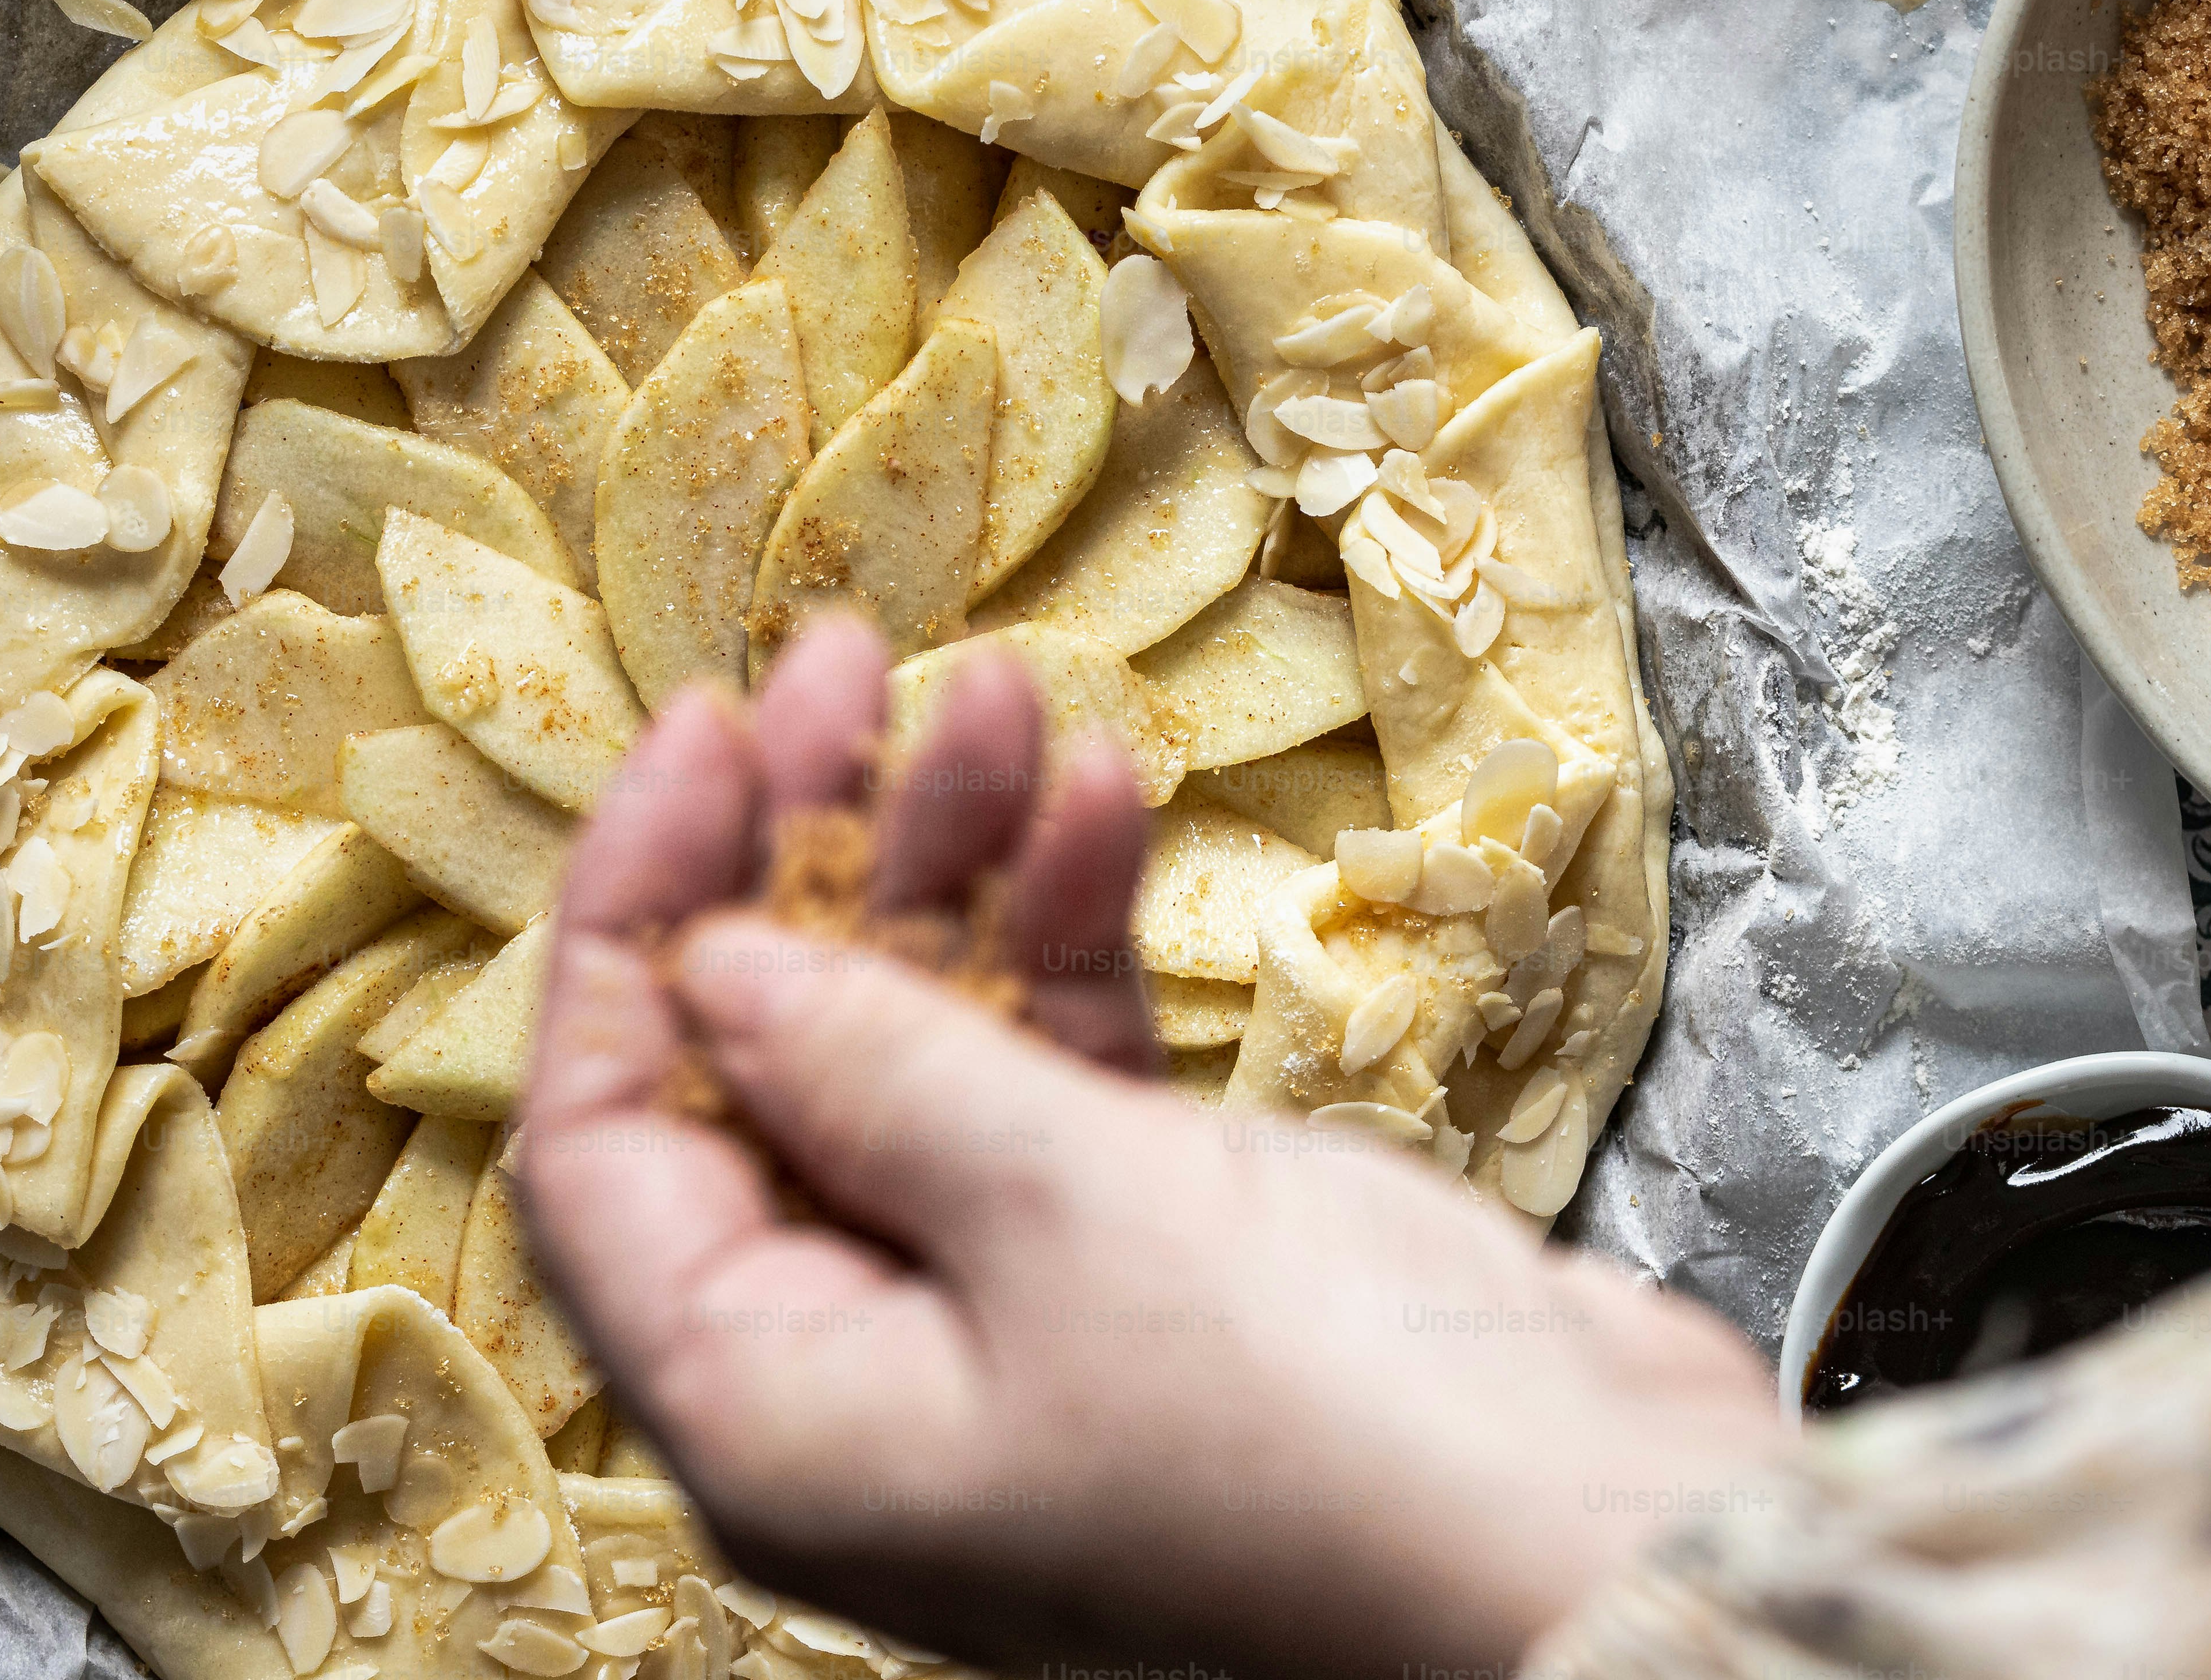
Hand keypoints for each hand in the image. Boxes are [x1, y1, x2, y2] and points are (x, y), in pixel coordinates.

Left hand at [515, 619, 1777, 1679]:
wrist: (1605, 1541)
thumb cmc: (1328, 1443)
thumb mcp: (1059, 1213)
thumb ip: (869, 1066)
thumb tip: (707, 964)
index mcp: (777, 1412)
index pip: (605, 1143)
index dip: (631, 922)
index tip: (699, 737)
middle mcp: (863, 1371)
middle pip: (763, 1069)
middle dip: (807, 853)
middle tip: (849, 669)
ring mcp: (1006, 1310)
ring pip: (918, 1045)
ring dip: (959, 863)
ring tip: (1004, 698)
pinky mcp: (1142, 1260)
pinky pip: (1052, 1076)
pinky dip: (1068, 940)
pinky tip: (1104, 801)